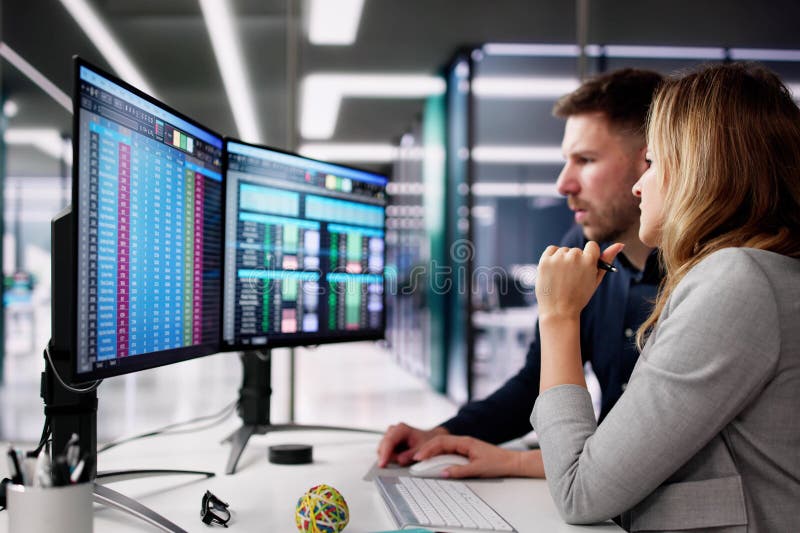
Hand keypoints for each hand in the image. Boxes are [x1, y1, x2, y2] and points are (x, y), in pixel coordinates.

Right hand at [377, 423, 448, 466]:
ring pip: (382, 450)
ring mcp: (390, 437)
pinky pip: (385, 453)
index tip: (382, 465)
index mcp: (401, 429)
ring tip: (404, 459)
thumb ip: (410, 455)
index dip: (384, 454)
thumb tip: (400, 461)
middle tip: (399, 464)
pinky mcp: (389, 443)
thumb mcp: (421, 449)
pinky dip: (391, 458)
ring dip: (390, 458)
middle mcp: (393, 431)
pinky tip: (400, 459)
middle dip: (388, 457)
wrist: (431, 439)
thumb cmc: (427, 442)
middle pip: (383, 446)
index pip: (389, 441)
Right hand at [413, 435, 527, 478]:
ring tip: (421, 462)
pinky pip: (448, 452)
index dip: (428, 449)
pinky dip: (439, 457)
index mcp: (465, 442)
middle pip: (439, 443)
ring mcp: (463, 446)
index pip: (441, 442)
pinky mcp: (465, 452)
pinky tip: (434, 463)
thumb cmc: (498, 463)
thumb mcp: (478, 469)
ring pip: (443, 447)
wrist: (511, 462)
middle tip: (415, 460)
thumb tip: (443, 473)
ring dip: (432, 453)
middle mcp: (463, 442)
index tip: (419, 457)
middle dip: (426, 450)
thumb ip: (460, 471)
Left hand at [535, 241, 624, 319]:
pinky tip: (553, 270)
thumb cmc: (579, 297)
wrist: (558, 311)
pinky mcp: (545, 260)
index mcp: (589, 260)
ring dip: (563, 259)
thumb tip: (620, 244)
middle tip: (572, 279)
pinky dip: (552, 257)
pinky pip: (551, 250)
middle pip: (576, 250)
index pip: (592, 246)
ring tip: (562, 277)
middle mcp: (574, 256)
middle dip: (575, 261)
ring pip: (563, 250)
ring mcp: (558, 258)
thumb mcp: (596, 279)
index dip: (589, 257)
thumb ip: (607, 260)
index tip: (585, 267)